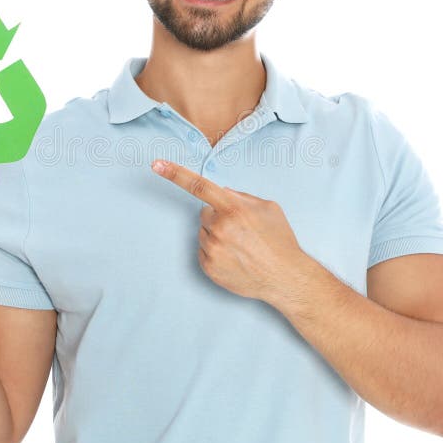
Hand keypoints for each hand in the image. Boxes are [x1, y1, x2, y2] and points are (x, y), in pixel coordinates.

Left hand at [151, 159, 308, 301]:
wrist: (285, 277)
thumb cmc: (279, 241)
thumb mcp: (267, 208)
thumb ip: (241, 196)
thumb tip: (222, 192)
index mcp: (233, 209)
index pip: (199, 186)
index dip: (175, 173)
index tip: (157, 164)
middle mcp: (219, 228)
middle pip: (205, 213)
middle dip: (218, 217)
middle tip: (241, 230)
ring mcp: (212, 249)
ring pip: (204, 233)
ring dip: (217, 235)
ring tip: (241, 247)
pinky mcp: (208, 268)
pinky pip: (203, 251)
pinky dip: (216, 252)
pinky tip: (235, 258)